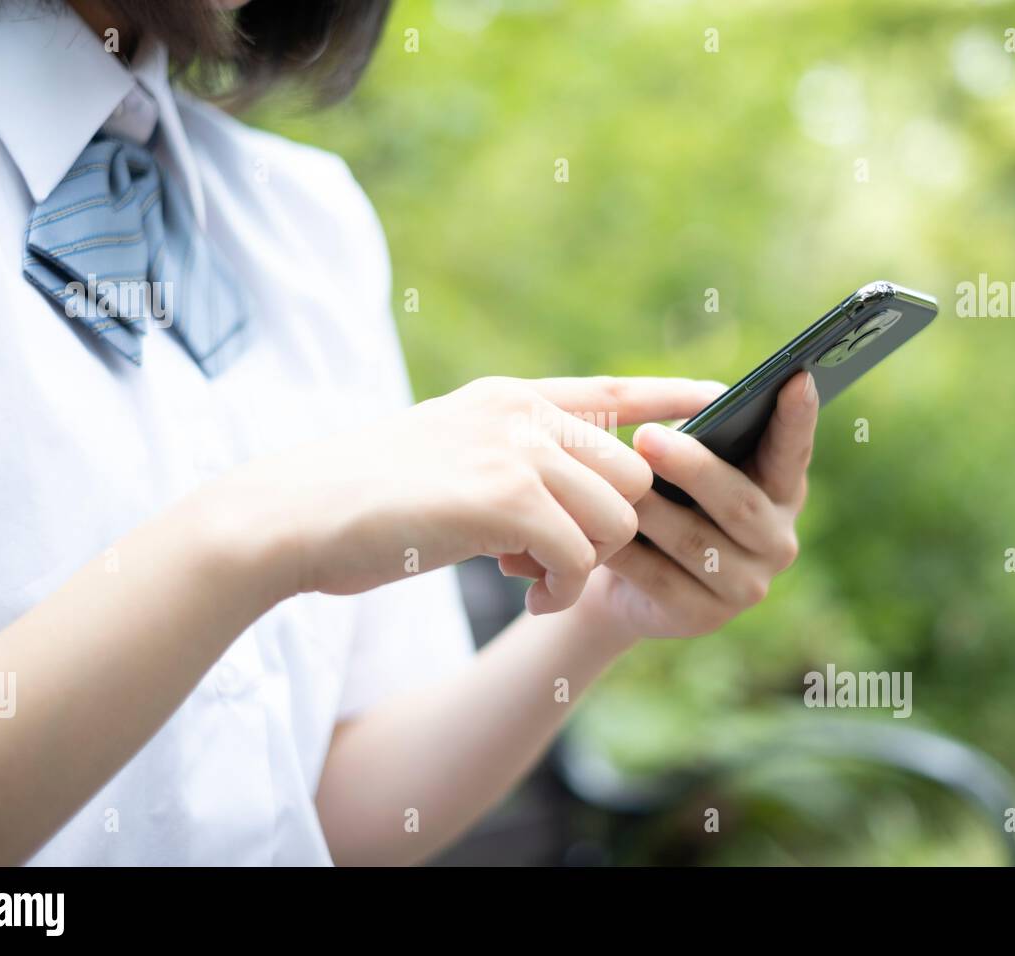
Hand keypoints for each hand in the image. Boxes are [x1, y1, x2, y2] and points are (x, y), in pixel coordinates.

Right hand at [211, 376, 724, 613]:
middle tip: (558, 558)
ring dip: (585, 562)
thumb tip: (569, 513)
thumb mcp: (446, 460)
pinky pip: (578, 555)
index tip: (721, 396)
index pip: (614, 390)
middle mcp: (518, 414)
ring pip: (614, 515)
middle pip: (631, 471)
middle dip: (611, 527)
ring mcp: (512, 449)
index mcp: (506, 400)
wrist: (292, 516)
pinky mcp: (502, 497)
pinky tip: (522, 592)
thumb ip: (511, 465)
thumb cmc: (365, 501)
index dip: (671, 396)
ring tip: (533, 578)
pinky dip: (559, 588)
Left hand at [573, 370, 818, 639]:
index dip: (797, 418)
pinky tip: (600, 531)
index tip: (797, 377)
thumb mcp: (683, 461)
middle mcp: (778, 540)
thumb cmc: (663, 497)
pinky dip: (629, 552)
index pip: (794, 450)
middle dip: (692, 468)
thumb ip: (704, 431)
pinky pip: (662, 579)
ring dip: (651, 510)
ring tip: (612, 482)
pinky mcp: (705, 617)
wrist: (627, 577)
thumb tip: (710, 395)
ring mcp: (747, 585)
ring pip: (696, 542)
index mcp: (780, 489)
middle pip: (739, 502)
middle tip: (647, 436)